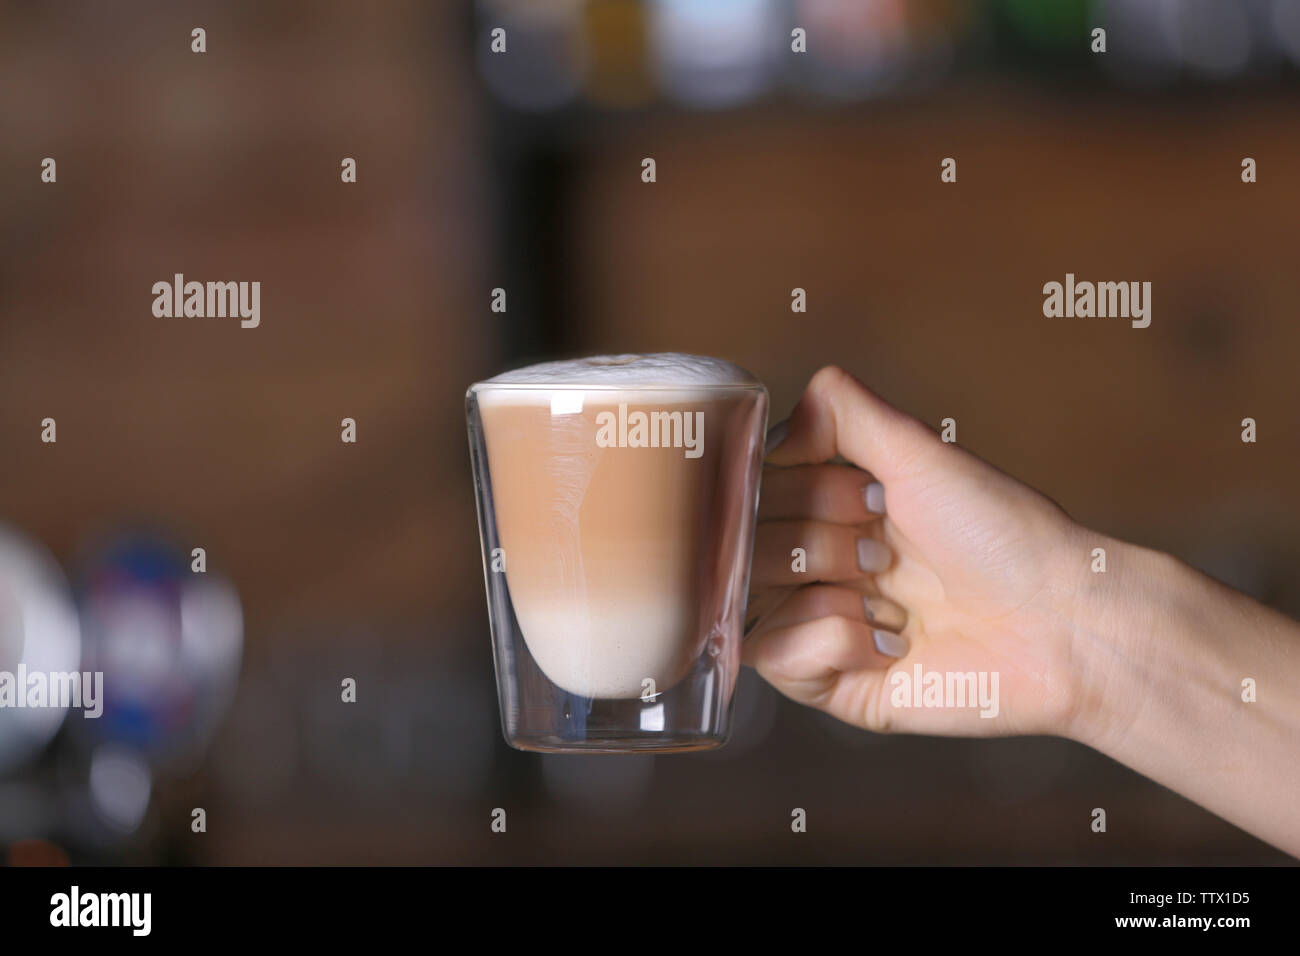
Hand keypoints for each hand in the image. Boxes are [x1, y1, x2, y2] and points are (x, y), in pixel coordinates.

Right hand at [745, 365, 1091, 737]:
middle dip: (822, 539)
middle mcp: (822, 564)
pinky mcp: (832, 682)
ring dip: (830, 587)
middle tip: (888, 551)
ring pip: (752, 595)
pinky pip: (775, 654)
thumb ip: (839, 410)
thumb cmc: (1004, 535)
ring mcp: (822, 624)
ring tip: (894, 597)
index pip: (757, 489)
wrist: (1059, 625)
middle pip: (749, 541)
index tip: (868, 497)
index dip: (803, 490)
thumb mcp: (919, 449)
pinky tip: (891, 643)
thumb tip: (773, 434)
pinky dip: (834, 640)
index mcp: (836, 509)